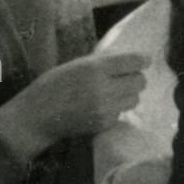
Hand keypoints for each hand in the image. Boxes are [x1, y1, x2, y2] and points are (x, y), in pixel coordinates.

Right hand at [0, 51, 150, 160]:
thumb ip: (103, 63)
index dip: (142, 61)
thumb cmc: (55, 84)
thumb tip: (131, 60)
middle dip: (135, 79)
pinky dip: (116, 109)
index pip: (133, 62)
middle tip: (126, 79)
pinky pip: (121, 112)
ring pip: (134, 98)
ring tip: (113, 93)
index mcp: (95, 68)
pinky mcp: (104, 123)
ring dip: (127, 95)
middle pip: (139, 81)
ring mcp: (105, 107)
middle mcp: (103, 87)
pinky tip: (101, 106)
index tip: (145, 61)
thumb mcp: (77, 65)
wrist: (38, 115)